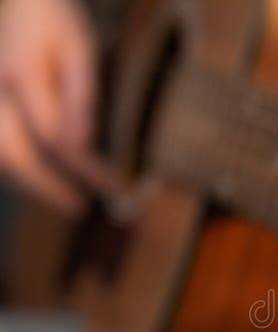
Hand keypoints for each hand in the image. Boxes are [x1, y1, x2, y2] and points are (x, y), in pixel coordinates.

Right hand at [0, 0, 95, 214]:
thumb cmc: (54, 19)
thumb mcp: (79, 50)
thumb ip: (80, 97)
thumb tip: (81, 144)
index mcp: (21, 77)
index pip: (53, 138)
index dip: (81, 167)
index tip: (109, 185)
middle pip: (15, 155)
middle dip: (47, 188)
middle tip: (79, 209)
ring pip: (0, 154)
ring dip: (28, 182)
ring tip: (63, 198)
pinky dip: (15, 165)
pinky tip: (38, 176)